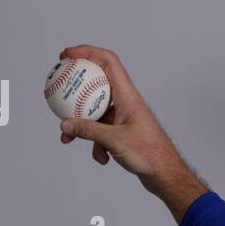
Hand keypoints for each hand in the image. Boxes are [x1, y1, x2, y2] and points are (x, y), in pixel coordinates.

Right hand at [56, 45, 186, 199]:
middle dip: (77, 86)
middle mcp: (126, 102)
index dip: (87, 52)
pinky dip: (96, 143)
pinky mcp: (122, 131)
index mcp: (128, 95)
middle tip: (58, 84)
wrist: (166, 174)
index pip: (108, 61)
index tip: (67, 55)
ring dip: (82, 125)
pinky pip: (101, 130)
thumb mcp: (114, 141)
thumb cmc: (149, 154)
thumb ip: (88, 130)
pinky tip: (101, 157)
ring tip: (68, 139)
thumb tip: (65, 125)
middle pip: (97, 83)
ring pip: (96, 112)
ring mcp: (124, 116)